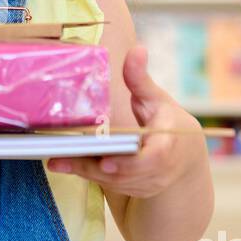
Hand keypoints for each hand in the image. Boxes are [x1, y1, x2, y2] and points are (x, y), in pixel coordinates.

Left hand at [46, 43, 200, 198]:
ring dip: (84, 171)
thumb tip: (137, 49)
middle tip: (61, 159)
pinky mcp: (134, 191)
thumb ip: (141, 79)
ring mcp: (147, 184)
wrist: (184, 158)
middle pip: (124, 173)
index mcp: (168, 145)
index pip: (153, 158)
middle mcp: (159, 170)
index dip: (131, 163)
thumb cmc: (167, 123)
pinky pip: (109, 185)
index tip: (107, 162)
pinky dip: (87, 175)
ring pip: (113, 182)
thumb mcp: (157, 100)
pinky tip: (64, 164)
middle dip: (93, 168)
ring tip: (56, 160)